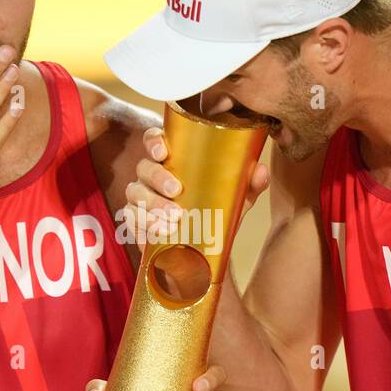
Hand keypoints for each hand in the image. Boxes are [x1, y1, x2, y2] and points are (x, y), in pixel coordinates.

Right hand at [122, 126, 269, 245]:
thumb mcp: (235, 199)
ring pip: (135, 193)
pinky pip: (131, 219)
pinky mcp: (136, 221)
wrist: (203, 251)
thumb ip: (248, 185)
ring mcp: (140, 197)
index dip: (153, 141)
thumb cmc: (215, 212)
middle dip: (158, 178)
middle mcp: (151, 175)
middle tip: (176, 191)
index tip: (163, 152)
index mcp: (171, 160)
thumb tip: (260, 170)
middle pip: (144, 168)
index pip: (154, 140)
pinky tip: (157, 232)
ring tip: (172, 219)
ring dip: (152, 205)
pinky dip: (143, 224)